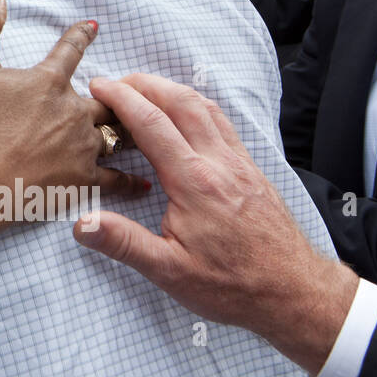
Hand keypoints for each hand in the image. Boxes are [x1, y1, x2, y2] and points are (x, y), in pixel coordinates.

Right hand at [0, 0, 144, 281]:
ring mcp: (81, 148)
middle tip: (128, 93)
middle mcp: (73, 112)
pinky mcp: (82, 181)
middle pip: (107, 99)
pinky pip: (115, 178)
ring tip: (141, 133)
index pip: (70, 51)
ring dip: (127, 132)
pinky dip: (130, 180)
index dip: (80, 36)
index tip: (94, 26)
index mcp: (48, 82)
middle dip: (118, 95)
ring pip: (116, 135)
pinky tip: (143, 182)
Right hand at [74, 73, 357, 372]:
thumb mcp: (171, 272)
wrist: (294, 293)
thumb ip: (124, 243)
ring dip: (172, 90)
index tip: (98, 86)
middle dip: (144, 84)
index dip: (121, 99)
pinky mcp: (252, 170)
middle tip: (116, 82)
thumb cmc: (234, 286)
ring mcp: (239, 164)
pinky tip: (186, 116)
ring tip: (145, 91)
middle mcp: (219, 163)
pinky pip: (223, 123)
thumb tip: (82, 224)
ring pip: (205, 107)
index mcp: (194, 183)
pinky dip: (197, 106)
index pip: (151, 124)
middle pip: (180, 101)